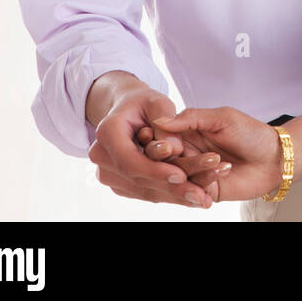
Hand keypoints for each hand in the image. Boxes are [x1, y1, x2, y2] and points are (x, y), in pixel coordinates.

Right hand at [87, 84, 222, 207]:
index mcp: (108, 132)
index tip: (181, 175)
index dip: (154, 170)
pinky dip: (169, 195)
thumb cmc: (145, 103)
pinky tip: (192, 197)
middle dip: (169, 187)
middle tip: (198, 194)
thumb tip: (174, 147)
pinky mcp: (119, 183)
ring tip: (200, 198)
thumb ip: (167, 121)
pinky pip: (144, 192)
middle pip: (136, 179)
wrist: (130, 110)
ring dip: (172, 195)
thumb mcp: (158, 102)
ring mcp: (107, 172)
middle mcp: (101, 155)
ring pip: (142, 190)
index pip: (129, 160)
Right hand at [149, 106, 283, 202]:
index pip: (161, 138)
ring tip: (218, 160)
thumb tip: (160, 120)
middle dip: (173, 159)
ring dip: (196, 167)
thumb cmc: (251, 133)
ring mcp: (196, 172)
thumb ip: (191, 118)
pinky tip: (225, 170)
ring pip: (178, 176)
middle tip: (183, 153)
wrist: (274, 157)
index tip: (164, 142)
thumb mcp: (222, 118)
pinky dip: (207, 179)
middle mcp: (188, 153)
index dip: (159, 141)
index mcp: (188, 133)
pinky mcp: (205, 189)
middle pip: (165, 160)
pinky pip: (194, 189)